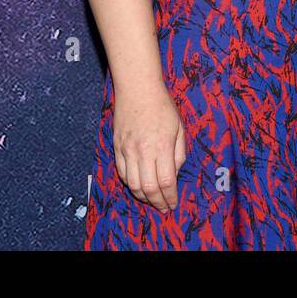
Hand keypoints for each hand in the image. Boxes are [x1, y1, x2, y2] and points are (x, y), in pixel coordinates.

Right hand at [113, 84, 186, 212]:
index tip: (173, 204)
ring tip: (152, 200)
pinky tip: (138, 186)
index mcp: (161, 146)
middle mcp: (142, 151)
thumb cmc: (162, 106)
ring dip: (143, 197)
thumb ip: (179, 153)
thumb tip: (174, 173)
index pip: (166, 182)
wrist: (137, 89)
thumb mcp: (179, 127)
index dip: (170, 197)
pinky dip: (130, 184)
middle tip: (163, 208)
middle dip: (157, 203)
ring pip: (132, 184)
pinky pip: (122, 173)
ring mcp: (127, 150)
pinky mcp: (116, 147)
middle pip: (148, 188)